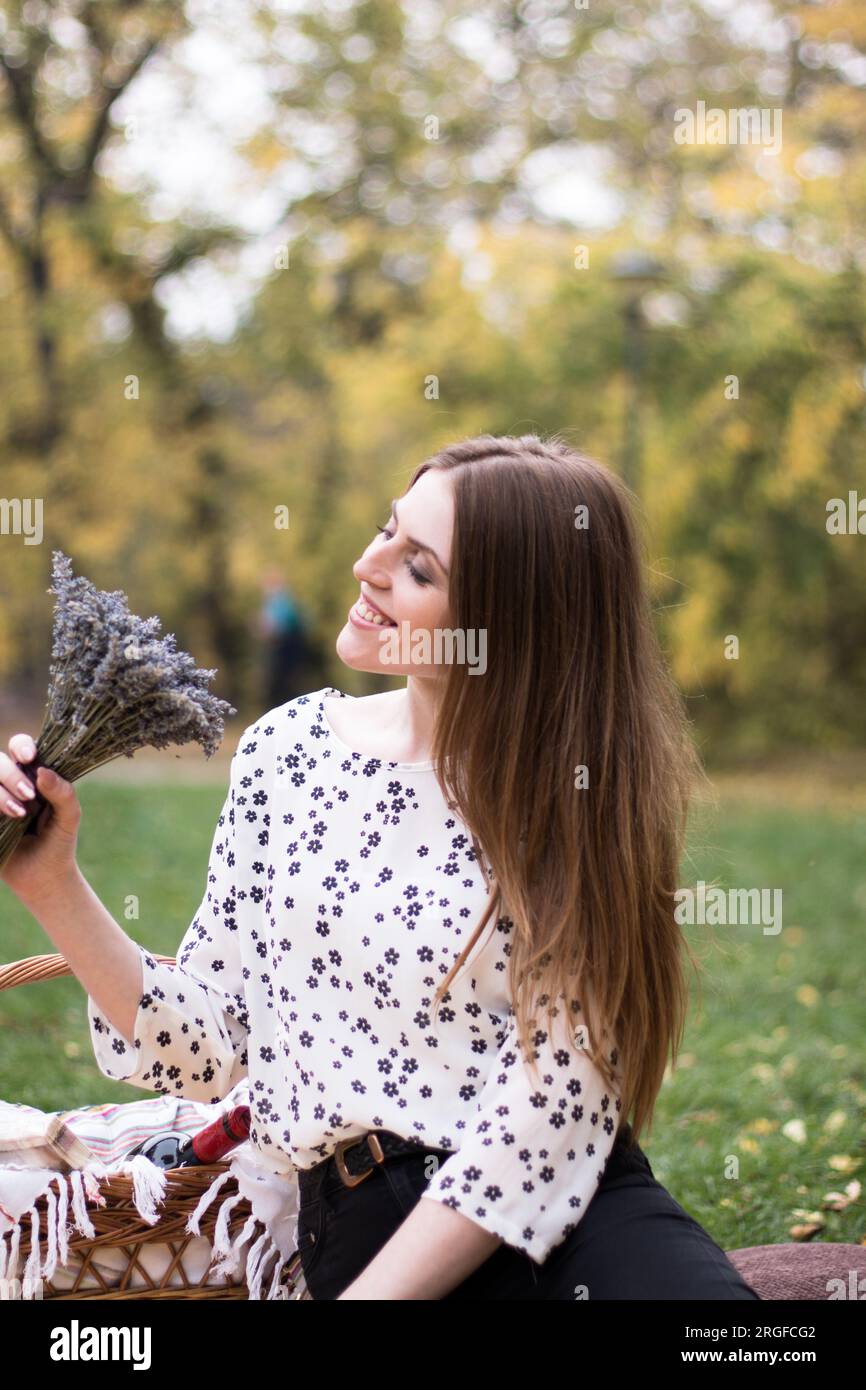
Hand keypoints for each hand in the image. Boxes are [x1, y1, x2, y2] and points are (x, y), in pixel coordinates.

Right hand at [0, 733, 80, 906]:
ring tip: (19, 813)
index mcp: (32, 775)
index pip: (21, 747)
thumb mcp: (69, 817)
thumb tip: (43, 771)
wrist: (44, 879)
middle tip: (29, 795)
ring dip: (0, 792)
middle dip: (11, 774)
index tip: (30, 758)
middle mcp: (8, 784)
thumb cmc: (59, 843)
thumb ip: (63, 793)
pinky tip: (6, 821)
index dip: (22, 746)